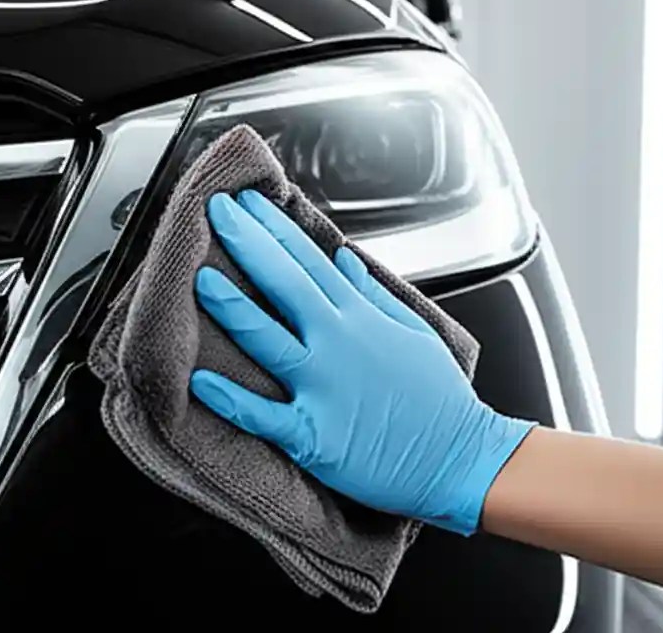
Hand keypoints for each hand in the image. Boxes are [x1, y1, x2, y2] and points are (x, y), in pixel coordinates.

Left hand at [191, 190, 534, 534]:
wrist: (461, 461)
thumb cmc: (439, 402)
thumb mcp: (414, 332)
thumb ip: (372, 293)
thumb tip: (344, 259)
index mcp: (361, 318)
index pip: (310, 260)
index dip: (274, 228)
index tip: (246, 202)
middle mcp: (339, 345)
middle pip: (286, 284)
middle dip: (248, 243)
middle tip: (217, 211)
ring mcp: (325, 389)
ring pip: (268, 339)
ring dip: (232, 308)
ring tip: (201, 279)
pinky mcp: (315, 436)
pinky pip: (264, 415)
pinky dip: (231, 400)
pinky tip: (200, 380)